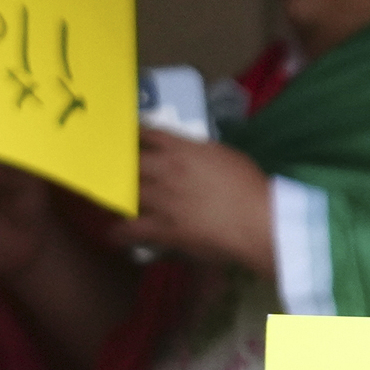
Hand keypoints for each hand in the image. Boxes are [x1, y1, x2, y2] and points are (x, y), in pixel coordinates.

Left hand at [113, 127, 281, 279]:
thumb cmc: (251, 186)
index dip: (133, 135)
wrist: (257, 219)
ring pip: (125, 194)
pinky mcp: (162, 226)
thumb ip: (203, 155)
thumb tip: (196, 160)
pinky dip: (120, 233)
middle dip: (120, 168)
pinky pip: (131, 229)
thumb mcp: (226, 156)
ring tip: (113, 204)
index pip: (149, 134)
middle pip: (129, 163)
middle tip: (113, 173)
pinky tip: (115, 235)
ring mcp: (161, 198)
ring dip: (117, 198)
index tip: (126, 138)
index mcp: (184, 149)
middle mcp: (166, 169)